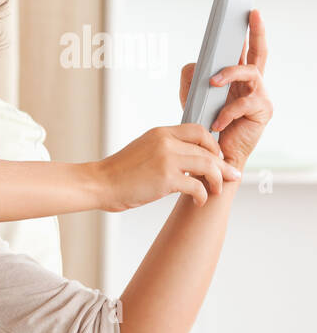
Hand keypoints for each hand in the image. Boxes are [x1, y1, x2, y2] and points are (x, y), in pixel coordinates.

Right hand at [95, 124, 240, 210]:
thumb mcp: (142, 150)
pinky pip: (197, 186)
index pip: (198, 131)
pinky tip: (199, 201)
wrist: (99, 184)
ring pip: (208, 166)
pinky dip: (203, 195)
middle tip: (232, 175)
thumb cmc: (118, 173)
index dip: (212, 144)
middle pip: (207, 150)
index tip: (217, 157)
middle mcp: (166, 142)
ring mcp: (167, 159)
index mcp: (160, 133)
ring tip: (218, 190)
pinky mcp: (166, 178)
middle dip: (223, 165)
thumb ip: (164, 149)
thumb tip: (185, 160)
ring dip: (218, 180)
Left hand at [180, 9, 272, 171]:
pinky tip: (216, 121)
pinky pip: (244, 104)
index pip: (243, 51)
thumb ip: (191, 80)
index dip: (247, 32)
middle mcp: (252, 84)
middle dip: (257, 32)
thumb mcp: (192, 100)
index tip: (248, 12)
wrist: (215, 158)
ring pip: (250, 72)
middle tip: (253, 14)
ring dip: (229, 73)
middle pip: (259, 52)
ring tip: (212, 82)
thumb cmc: (206, 127)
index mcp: (237, 79)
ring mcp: (260, 95)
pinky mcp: (263, 111)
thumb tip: (193, 64)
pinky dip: (226, 112)